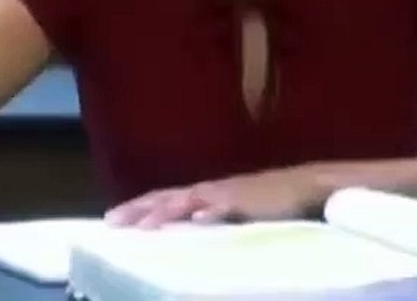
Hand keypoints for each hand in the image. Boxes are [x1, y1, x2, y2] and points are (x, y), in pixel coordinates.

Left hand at [104, 167, 327, 227]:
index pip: (162, 197)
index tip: (110, 219)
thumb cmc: (268, 202)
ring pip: (188, 200)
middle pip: (165, 197)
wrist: (306, 186)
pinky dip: (212, 212)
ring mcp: (227, 194)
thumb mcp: (230, 209)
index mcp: (202, 192)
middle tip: (111, 222)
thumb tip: (184, 230)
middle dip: (137, 210)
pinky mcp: (248, 202)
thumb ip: (207, 216)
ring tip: (144, 227)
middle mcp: (208, 190)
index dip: (136, 207)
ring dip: (165, 213)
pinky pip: (227, 206)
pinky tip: (198, 219)